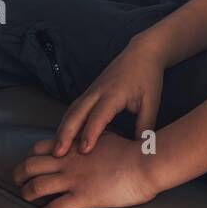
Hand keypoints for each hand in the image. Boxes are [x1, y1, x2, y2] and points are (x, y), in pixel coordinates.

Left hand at [12, 134, 158, 207]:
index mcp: (73, 145)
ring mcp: (73, 180)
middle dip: (19, 175)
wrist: (144, 164)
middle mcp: (68, 161)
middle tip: (18, 183)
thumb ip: (88, 141)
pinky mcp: (82, 198)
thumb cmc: (131, 151)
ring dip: (27, 194)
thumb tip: (85, 144)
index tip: (30, 165)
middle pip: (30, 166)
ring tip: (27, 198)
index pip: (39, 147)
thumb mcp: (104, 137)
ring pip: (35, 187)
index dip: (30, 157)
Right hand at [51, 40, 164, 156]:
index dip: (91, 133)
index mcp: (114, 93)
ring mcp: (91, 90)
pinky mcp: (90, 92)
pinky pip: (74, 108)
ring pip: (72, 110)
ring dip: (62, 129)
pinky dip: (66, 122)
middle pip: (77, 112)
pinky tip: (63, 137)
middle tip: (57, 154)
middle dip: (66, 133)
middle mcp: (98, 91)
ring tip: (54, 150)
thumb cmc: (147, 77)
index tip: (84, 150)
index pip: (99, 115)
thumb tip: (143, 151)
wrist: (142, 53)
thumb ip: (146, 126)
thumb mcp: (152, 102)